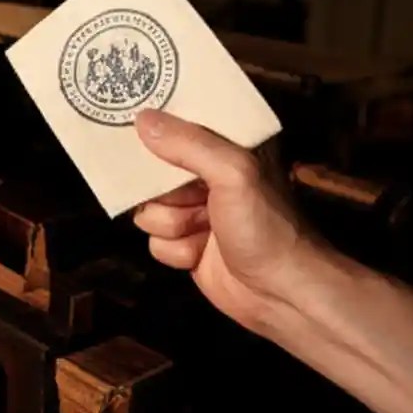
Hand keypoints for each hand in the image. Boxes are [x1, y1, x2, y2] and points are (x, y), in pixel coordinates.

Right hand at [131, 109, 312, 332]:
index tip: (132, 120)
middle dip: (162, 189)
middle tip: (189, 196)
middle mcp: (208, 176)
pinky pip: (153, 240)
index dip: (156, 122)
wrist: (280, 293)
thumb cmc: (264, 226)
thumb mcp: (233, 174)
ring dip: (171, 224)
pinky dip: (174, 250)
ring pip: (147, 209)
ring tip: (202, 229)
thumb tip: (141, 119)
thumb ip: (188, 145)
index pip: (182, 122)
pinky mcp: (184, 245)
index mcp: (228, 148)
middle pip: (152, 170)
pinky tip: (199, 253)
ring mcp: (194, 212)